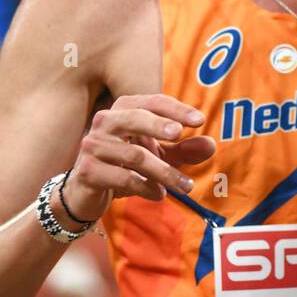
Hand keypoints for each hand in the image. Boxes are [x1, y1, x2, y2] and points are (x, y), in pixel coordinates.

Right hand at [61, 94, 215, 223]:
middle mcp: (105, 122)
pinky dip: (145, 187)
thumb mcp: (157, 156)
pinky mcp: (87, 171)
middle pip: (134, 118)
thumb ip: (182, 150)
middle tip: (180, 134)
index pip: (152, 102)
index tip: (200, 120)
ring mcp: (92, 146)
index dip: (176, 109)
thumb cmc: (125, 166)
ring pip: (134, 155)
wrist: (84, 193)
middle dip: (158, 125)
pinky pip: (122, 178)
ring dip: (164, 172)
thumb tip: (211, 145)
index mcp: (124, 110)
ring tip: (185, 186)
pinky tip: (160, 195)